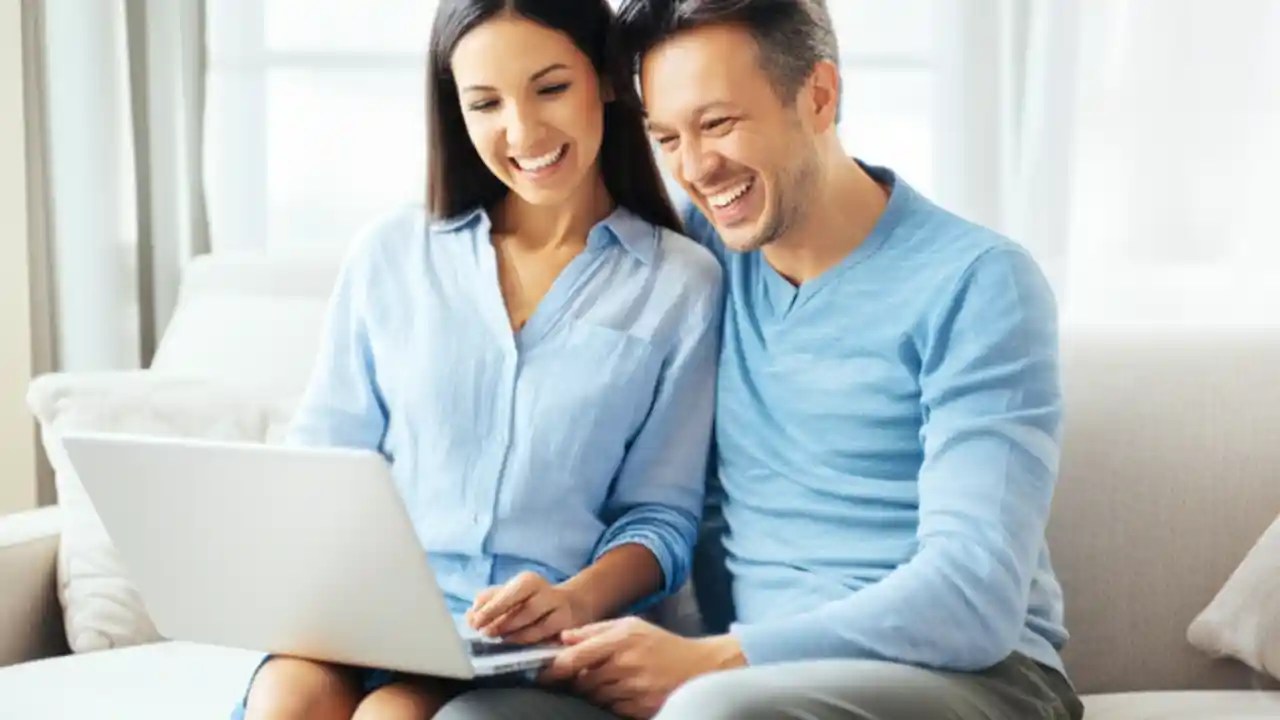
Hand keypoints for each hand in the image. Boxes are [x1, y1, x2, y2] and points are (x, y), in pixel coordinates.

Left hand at [465, 571, 588, 643]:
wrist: (568, 605)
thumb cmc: (529, 602)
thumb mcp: (507, 596)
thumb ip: (487, 603)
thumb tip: (470, 616)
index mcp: (528, 581)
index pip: (509, 594)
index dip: (491, 609)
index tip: (475, 622)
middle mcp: (546, 593)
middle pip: (525, 609)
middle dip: (503, 622)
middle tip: (485, 633)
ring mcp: (559, 611)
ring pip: (537, 625)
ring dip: (515, 634)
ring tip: (499, 639)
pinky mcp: (566, 627)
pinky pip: (547, 636)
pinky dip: (530, 641)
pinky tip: (517, 644)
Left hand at [539, 617, 745, 718]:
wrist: (699, 667)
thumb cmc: (661, 644)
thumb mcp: (630, 626)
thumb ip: (594, 631)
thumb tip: (563, 638)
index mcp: (620, 640)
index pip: (574, 659)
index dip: (553, 668)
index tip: (543, 671)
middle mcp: (625, 665)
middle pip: (581, 682)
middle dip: (577, 680)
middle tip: (581, 675)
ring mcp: (633, 690)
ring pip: (595, 697)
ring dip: (594, 691)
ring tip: (610, 680)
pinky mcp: (639, 709)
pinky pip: (611, 709)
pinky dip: (611, 702)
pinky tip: (623, 691)